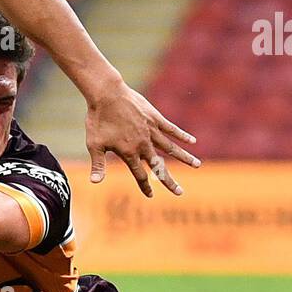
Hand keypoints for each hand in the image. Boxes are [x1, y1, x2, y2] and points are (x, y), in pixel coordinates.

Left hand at [86, 78, 199, 197]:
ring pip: (171, 148)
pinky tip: (192, 141)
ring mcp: (151, 131)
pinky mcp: (155, 118)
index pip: (139, 175)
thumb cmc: (98, 120)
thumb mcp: (94, 144)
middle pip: (159, 166)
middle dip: (169, 180)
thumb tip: (94, 183)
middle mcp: (143, 144)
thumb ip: (98, 165)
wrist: (107, 95)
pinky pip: (171, 129)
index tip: (150, 196)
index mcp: (129, 153)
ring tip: (197, 165)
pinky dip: (182, 135)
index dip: (144, 187)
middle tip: (180, 192)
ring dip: (184, 157)